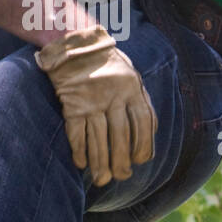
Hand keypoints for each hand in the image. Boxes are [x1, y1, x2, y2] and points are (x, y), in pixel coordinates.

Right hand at [35, 24, 156, 185]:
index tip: (139, 161)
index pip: (144, 123)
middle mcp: (113, 95)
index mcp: (132, 87)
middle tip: (121, 177)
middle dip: (121, 161)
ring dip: (100, 162)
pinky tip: (81, 163)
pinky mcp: (71, 103)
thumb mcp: (131, 74)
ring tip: (102, 179)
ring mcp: (91, 100)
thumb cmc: (106, 62)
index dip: (143, 145)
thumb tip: (151, 132)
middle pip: (120, 136)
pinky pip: (76, 132)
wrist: (73, 42)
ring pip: (98, 138)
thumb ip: (141, 100)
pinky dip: (79, 150)